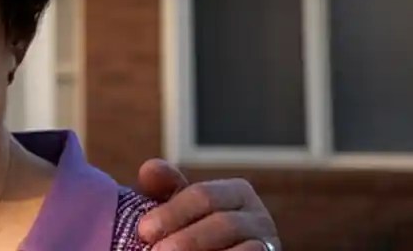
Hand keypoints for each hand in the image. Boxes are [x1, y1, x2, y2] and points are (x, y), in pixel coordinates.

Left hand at [133, 159, 279, 250]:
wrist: (222, 250)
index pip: (203, 196)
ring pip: (242, 249)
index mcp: (236, 192)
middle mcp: (259, 217)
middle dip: (186, 240)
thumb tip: (150, 170)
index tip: (144, 231)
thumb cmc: (197, 229)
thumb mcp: (182, 206)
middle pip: (222, 224)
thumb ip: (166, 186)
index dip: (170, 213)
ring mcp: (268, 244)